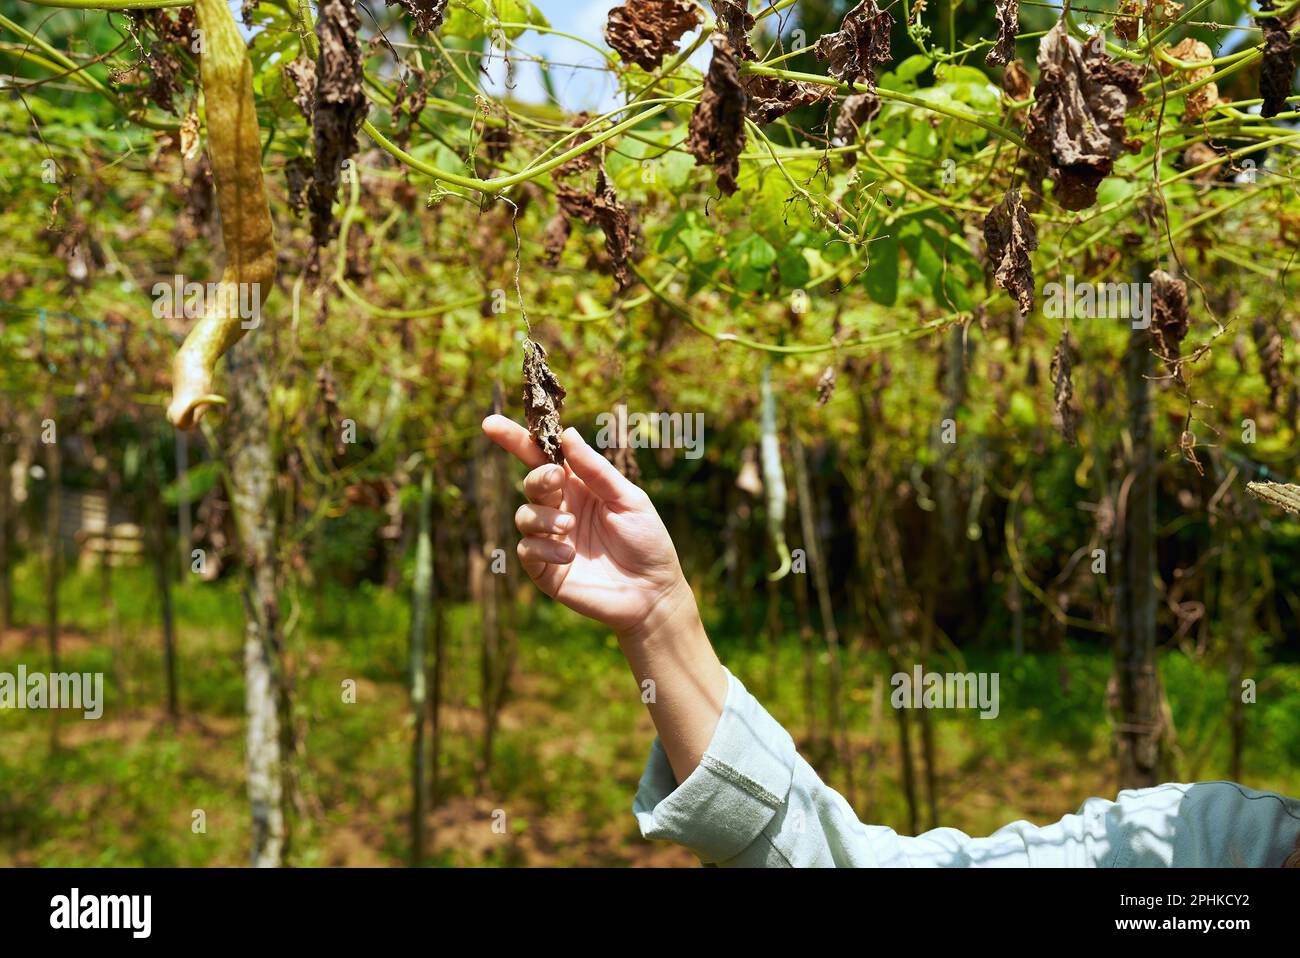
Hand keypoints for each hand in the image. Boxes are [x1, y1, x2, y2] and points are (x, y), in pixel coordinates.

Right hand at [483, 414, 726, 780]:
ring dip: (542, 516)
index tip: (490, 424)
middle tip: (553, 480)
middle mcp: (561, 509)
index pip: (541, 458)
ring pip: (524, 516)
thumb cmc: (646, 541)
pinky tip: (568, 554)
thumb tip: (567, 434)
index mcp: (579, 486)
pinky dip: (543, 548)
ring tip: (569, 526)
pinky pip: (527, 550)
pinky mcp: (546, 570)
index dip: (515, 440)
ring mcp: (552, 540)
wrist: (653, 592)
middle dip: (537, 478)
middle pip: (530, 483)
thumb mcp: (628, 499)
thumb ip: (596, 470)